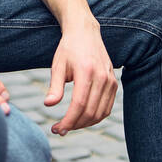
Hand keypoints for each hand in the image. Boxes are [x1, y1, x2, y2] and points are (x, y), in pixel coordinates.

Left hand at [44, 17, 116, 134]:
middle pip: (90, 112)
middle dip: (74, 125)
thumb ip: (54, 86)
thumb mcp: (58, 65)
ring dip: (85, 124)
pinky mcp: (114, 83)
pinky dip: (95, 117)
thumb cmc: (68, 49)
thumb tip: (48, 105)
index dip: (68, 121)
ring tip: (69, 125)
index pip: (79, 105)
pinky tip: (82, 118)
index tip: (57, 128)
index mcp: (87, 72)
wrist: (85, 32)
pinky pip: (107, 108)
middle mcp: (102, 77)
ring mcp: (111, 81)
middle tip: (60, 130)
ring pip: (100, 113)